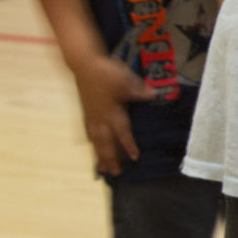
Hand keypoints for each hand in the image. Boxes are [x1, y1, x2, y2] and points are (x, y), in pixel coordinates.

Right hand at [71, 56, 150, 176]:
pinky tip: (92, 146)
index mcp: (112, 112)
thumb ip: (138, 91)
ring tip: (102, 169)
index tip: (135, 158)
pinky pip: (88, 132)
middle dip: (111, 159)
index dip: (129, 145)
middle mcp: (101, 118)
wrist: (84, 64)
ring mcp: (92, 116)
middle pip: (106, 143)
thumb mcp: (126, 80)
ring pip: (96, 140)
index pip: (122, 132)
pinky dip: (91, 142)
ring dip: (100, 155)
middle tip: (116, 173)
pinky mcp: (86, 112)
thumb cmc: (106, 72)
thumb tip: (153, 95)